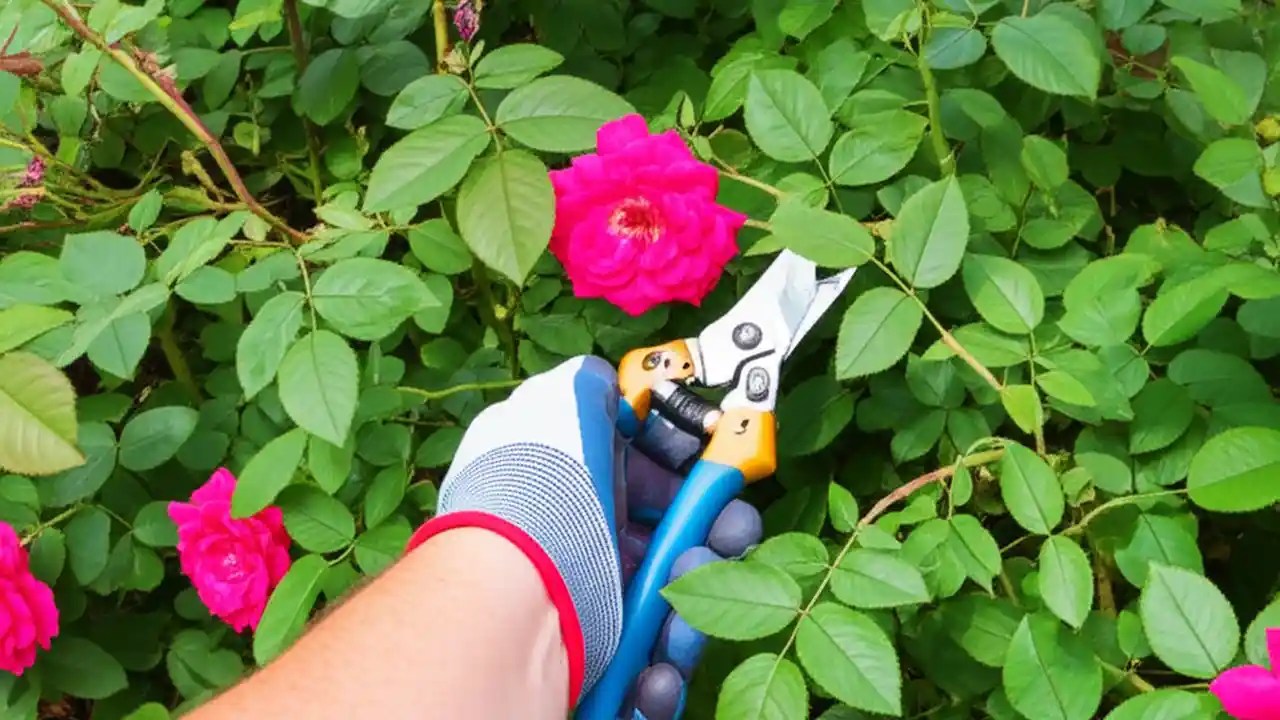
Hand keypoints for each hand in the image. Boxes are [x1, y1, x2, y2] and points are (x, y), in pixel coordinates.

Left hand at [424, 355, 760, 717]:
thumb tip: (615, 383)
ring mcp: (595, 603)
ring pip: (679, 608)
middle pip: (681, 541)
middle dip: (716, 543)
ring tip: (678, 622)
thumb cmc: (540, 498)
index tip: (727, 474)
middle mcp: (590, 542)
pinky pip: (653, 668)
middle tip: (728, 541)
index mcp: (586, 485)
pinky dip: (664, 672)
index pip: (658, 475)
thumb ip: (596, 384)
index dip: (699, 474)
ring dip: (697, 613)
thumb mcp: (563, 403)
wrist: (507, 601)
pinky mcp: (598, 663)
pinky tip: (656, 669)